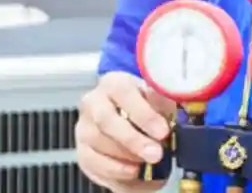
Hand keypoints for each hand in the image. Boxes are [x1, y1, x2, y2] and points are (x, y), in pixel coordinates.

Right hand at [74, 71, 176, 191]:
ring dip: (126, 155)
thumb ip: (162, 104)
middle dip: (133, 139)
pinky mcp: (82, 151)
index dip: (143, 113)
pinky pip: (94, 162)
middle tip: (156, 153)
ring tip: (147, 161)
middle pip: (105, 119)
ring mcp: (83, 127)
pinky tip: (133, 170)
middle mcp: (93, 102)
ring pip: (98, 142)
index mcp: (113, 82)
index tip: (162, 131)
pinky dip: (116, 170)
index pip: (123, 91)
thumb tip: (169, 113)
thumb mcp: (157, 100)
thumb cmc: (144, 109)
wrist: (129, 123)